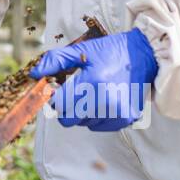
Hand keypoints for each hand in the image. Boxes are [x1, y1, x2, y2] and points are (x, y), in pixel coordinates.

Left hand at [31, 28, 157, 130]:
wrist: (144, 55)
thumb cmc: (110, 51)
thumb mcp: (81, 51)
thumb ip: (55, 61)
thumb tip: (34, 74)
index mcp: (92, 83)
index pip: (60, 105)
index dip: (54, 98)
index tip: (58, 90)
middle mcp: (105, 101)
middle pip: (69, 120)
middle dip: (67, 108)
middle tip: (75, 92)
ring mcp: (118, 113)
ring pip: (84, 124)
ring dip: (82, 113)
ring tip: (93, 93)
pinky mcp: (126, 119)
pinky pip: (100, 127)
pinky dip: (97, 117)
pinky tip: (104, 100)